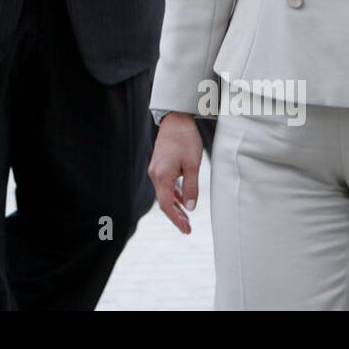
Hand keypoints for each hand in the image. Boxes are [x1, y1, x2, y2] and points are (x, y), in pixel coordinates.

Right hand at [147, 112, 203, 234]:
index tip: (186, 230)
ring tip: (187, 218)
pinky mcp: (159, 165)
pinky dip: (173, 195)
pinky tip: (182, 200)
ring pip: (164, 193)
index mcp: (162, 176)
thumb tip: (190, 208)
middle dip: (176, 216)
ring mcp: (155, 169)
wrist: (175, 119)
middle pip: (163, 201)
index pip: (167, 205)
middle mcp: (155, 174)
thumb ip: (191, 187)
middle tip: (188, 228)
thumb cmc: (185, 140)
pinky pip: (164, 185)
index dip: (176, 220)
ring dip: (175, 206)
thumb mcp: (193, 165)